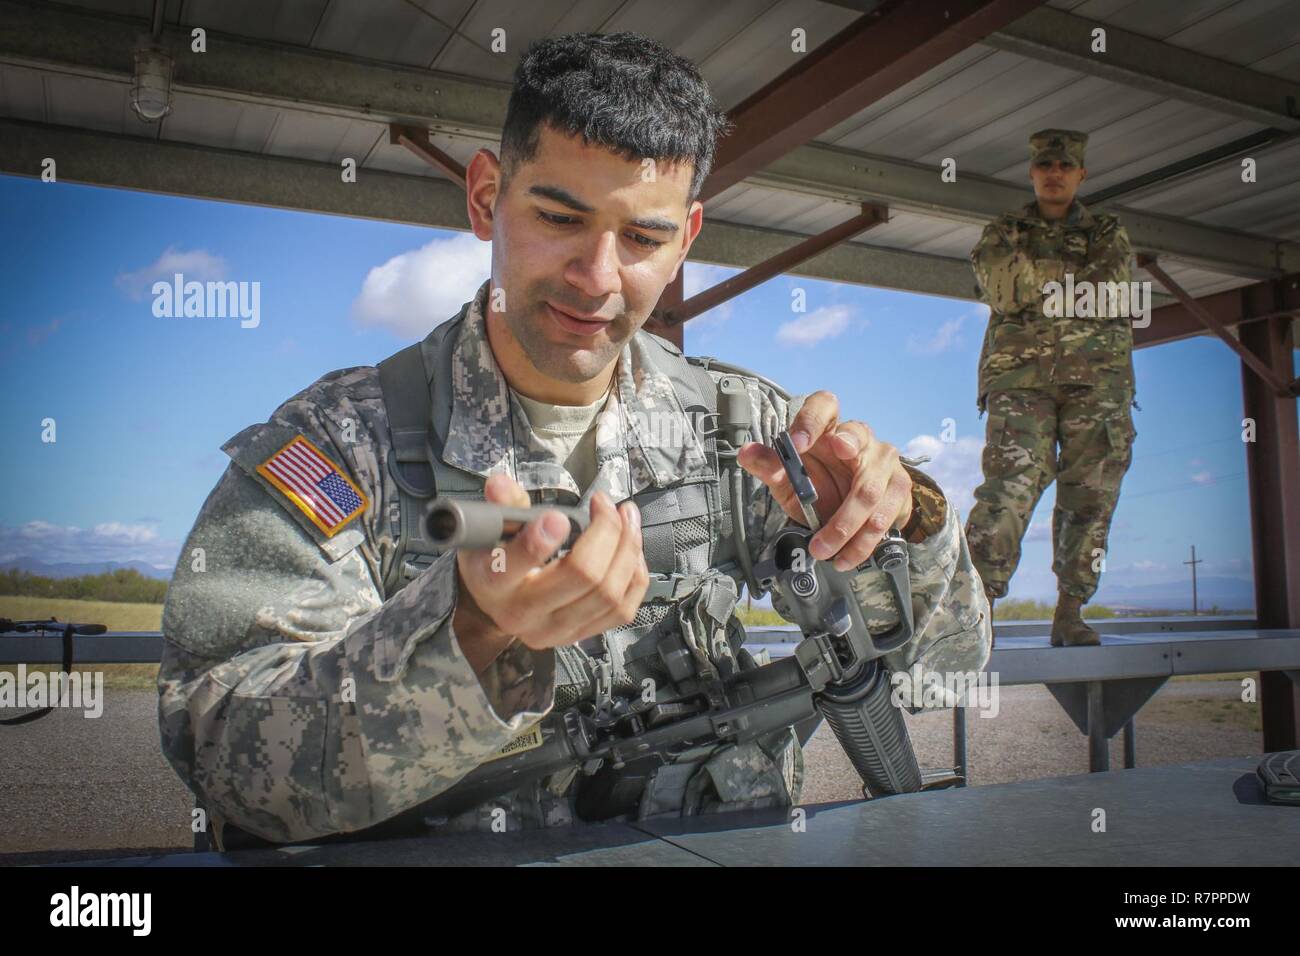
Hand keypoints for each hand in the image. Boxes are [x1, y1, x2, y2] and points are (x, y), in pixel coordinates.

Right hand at [453, 473, 648, 669]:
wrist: (499, 602)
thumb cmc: (496, 562)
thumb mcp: (489, 531)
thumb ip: (502, 505)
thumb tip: (501, 484)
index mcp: (493, 585)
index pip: (511, 567)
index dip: (537, 542)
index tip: (557, 517)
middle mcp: (524, 614)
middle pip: (581, 576)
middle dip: (605, 531)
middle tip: (605, 503)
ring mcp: (556, 630)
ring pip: (609, 593)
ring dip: (627, 548)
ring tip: (625, 517)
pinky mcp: (581, 634)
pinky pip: (623, 610)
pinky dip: (634, 575)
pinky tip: (630, 549)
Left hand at [737, 390, 912, 572]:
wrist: (849, 506)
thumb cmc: (817, 483)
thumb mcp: (788, 479)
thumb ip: (770, 466)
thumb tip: (747, 453)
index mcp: (829, 426)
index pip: (824, 405)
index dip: (811, 420)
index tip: (795, 443)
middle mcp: (861, 438)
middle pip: (857, 444)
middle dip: (830, 466)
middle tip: (815, 505)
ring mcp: (884, 462)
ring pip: (869, 491)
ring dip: (844, 527)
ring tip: (822, 549)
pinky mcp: (899, 489)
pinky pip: (885, 516)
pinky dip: (862, 542)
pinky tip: (845, 556)